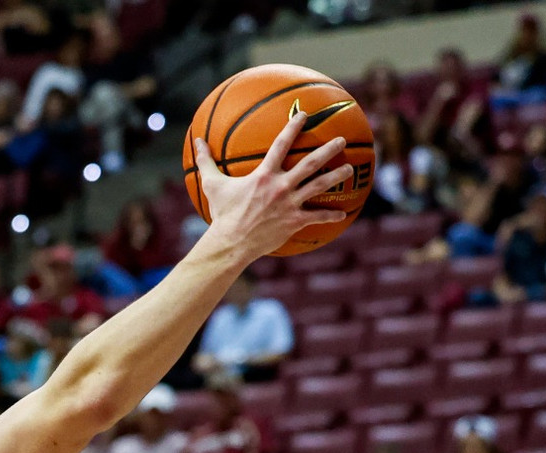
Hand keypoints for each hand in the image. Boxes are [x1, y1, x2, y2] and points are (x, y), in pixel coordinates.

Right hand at [192, 112, 355, 262]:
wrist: (231, 243)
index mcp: (264, 175)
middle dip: (327, 150)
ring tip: (350, 168)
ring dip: (336, 177)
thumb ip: (206, 161)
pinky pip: (316, 217)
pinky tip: (343, 212)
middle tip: (341, 140)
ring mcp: (290, 204)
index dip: (294, 128)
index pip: (282, 145)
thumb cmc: (222, 213)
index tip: (305, 115)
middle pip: (310, 164)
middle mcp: (280, 187)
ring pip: (318, 187)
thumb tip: (196, 141)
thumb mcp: (212, 184)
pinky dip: (330, 215)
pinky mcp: (294, 222)